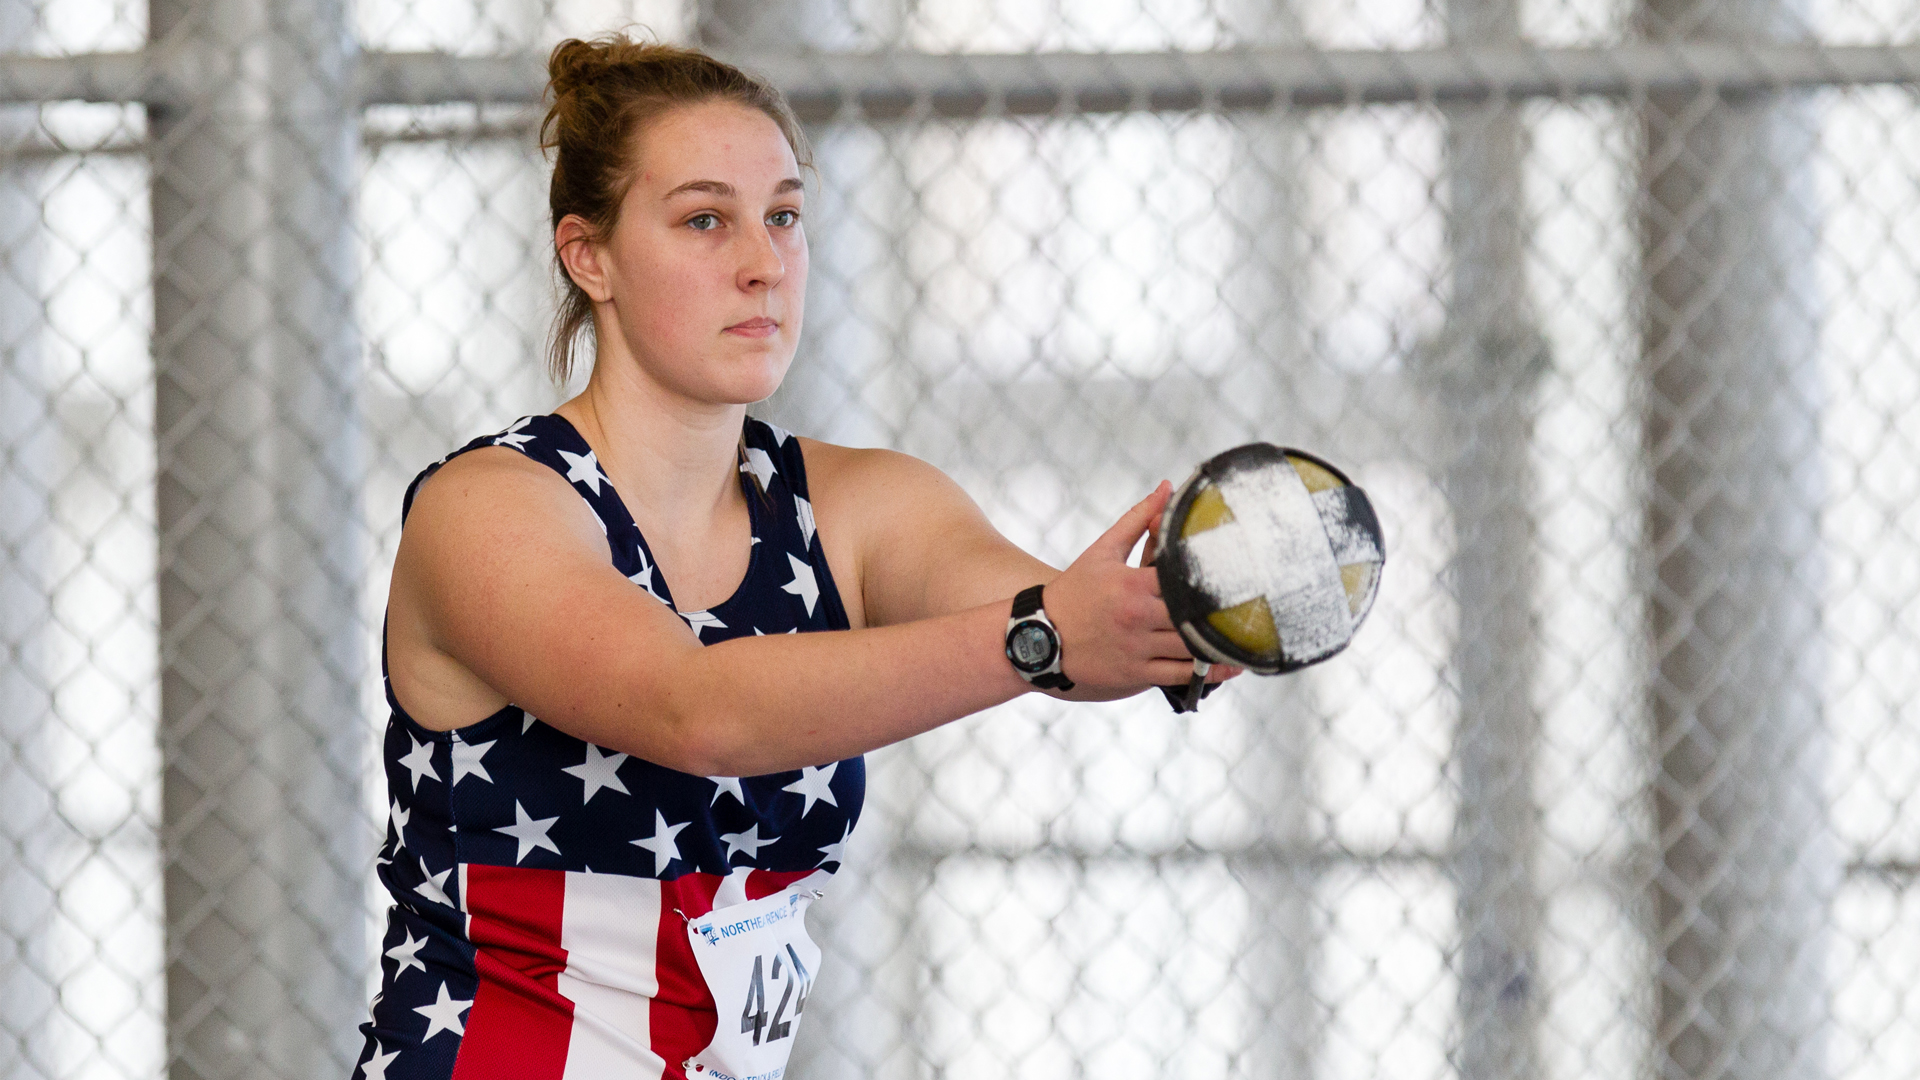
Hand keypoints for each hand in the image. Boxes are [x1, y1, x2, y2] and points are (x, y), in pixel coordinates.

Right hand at [1040, 482, 1240, 699]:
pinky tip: (1230, 665)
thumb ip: (1138, 520)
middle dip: (1224, 612)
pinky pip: (1180, 675)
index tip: (1244, 572)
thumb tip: (1166, 487)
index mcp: (1133, 584)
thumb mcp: (1102, 551)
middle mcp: (1138, 617)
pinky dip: (1208, 671)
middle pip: (1194, 615)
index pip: (1184, 579)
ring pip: (1192, 648)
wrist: (1038, 637)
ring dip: (1222, 644)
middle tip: (1259, 604)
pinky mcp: (1136, 673)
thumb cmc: (1074, 590)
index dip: (1215, 577)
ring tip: (1250, 635)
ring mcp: (1138, 648)